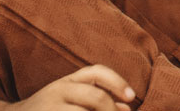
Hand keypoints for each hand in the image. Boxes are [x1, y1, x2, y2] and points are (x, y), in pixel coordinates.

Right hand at [7, 65, 134, 110]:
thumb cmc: (49, 110)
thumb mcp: (69, 99)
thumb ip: (97, 99)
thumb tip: (126, 108)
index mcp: (65, 82)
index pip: (96, 72)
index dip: (117, 82)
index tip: (131, 97)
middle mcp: (57, 91)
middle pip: (96, 97)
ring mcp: (50, 109)